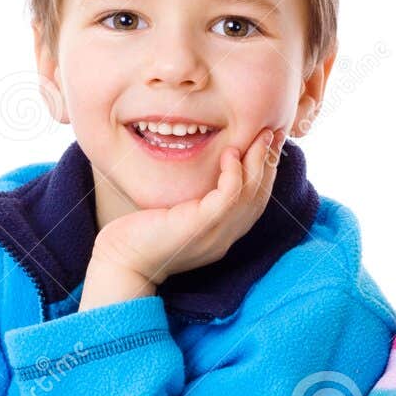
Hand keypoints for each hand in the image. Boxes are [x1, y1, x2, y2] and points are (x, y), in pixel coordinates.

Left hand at [82, 128, 281, 307]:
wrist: (121, 262)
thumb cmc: (139, 235)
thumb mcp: (175, 213)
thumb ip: (194, 199)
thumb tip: (202, 170)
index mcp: (222, 234)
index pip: (255, 202)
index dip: (266, 173)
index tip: (270, 145)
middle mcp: (225, 237)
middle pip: (260, 197)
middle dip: (271, 163)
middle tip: (274, 133)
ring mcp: (216, 234)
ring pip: (251, 195)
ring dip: (259, 162)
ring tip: (260, 136)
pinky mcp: (201, 227)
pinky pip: (229, 197)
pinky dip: (235, 172)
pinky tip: (230, 152)